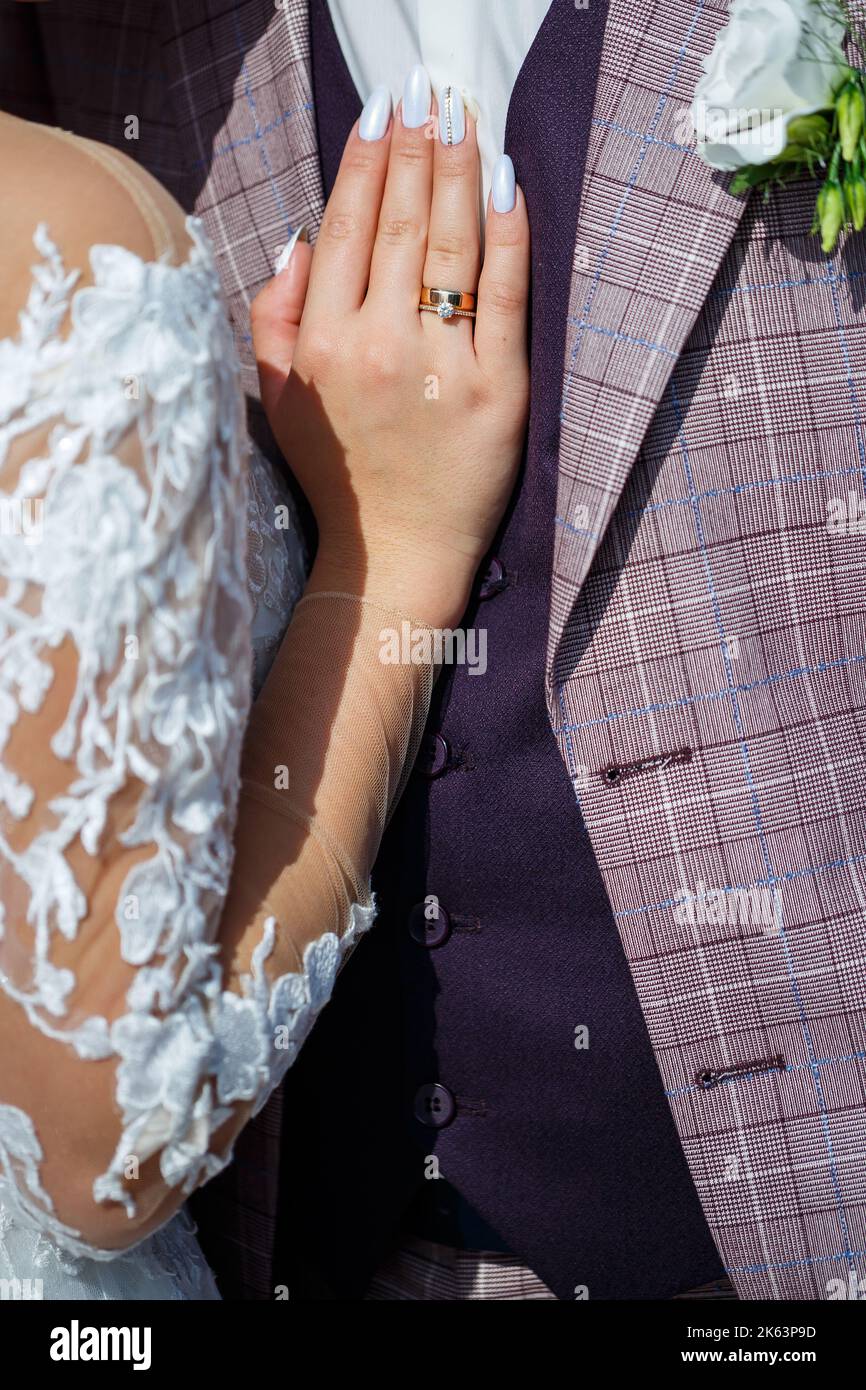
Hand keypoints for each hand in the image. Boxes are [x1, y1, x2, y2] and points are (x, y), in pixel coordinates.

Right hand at [251, 89, 529, 627]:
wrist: (396, 556)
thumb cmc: (340, 477)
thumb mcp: (279, 402)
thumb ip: (274, 318)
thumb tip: (296, 241)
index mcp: (324, 344)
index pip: (347, 230)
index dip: (366, 163)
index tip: (382, 113)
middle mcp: (380, 346)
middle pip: (403, 224)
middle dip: (417, 148)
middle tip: (430, 91)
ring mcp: (443, 367)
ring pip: (453, 247)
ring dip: (460, 170)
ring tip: (464, 118)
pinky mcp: (499, 391)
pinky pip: (505, 297)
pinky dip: (508, 236)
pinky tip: (507, 185)